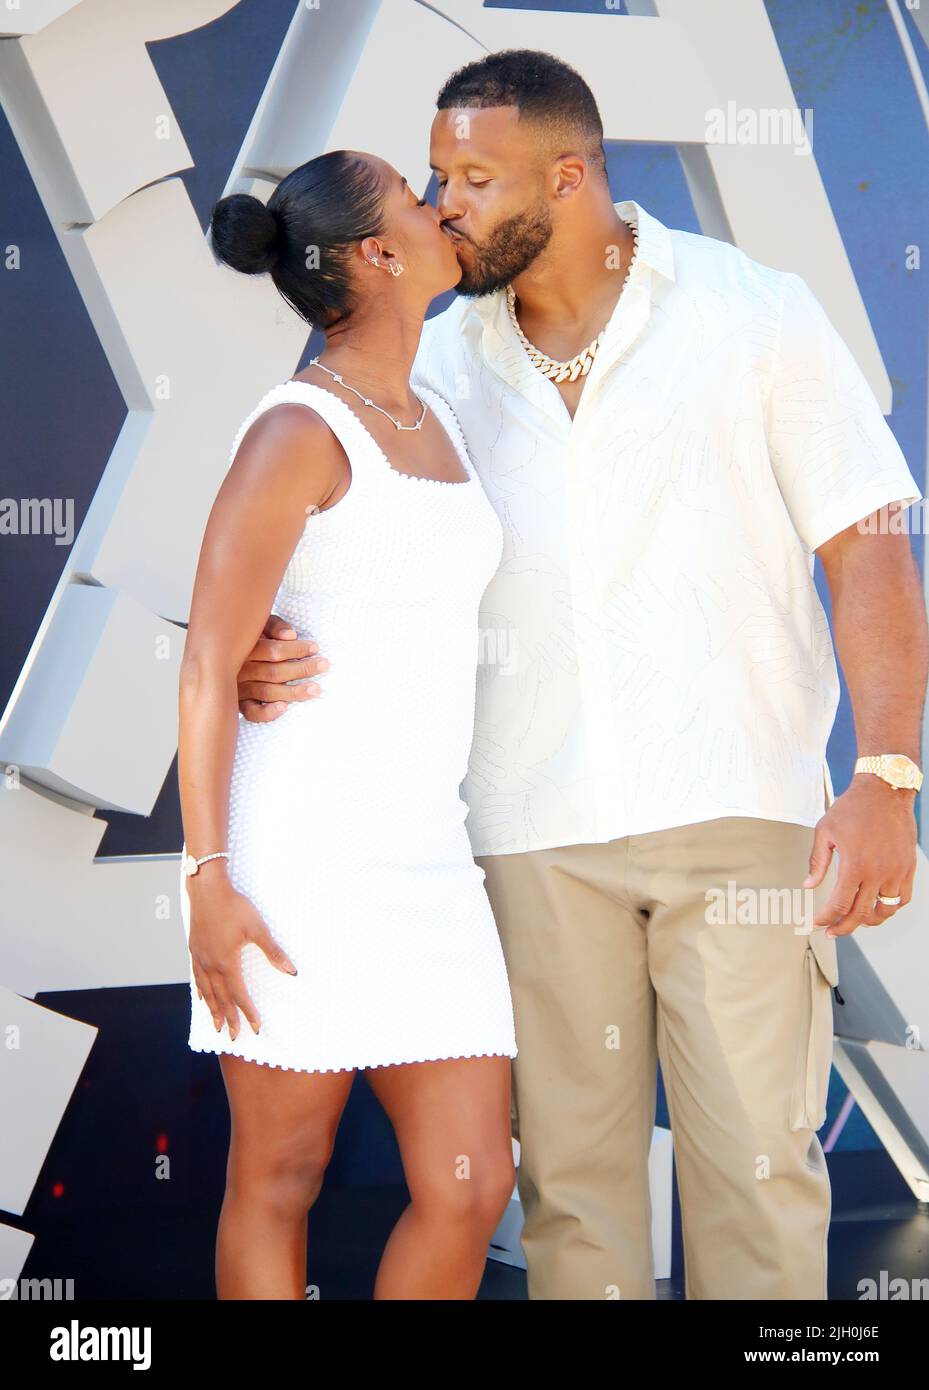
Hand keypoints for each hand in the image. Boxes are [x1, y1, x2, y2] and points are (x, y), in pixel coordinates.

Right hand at [188, 874, 297, 1038]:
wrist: (207, 889)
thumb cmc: (233, 906)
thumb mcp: (257, 928)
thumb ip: (273, 952)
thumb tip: (291, 971)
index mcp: (227, 963)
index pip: (239, 995)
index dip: (248, 1013)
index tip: (256, 1028)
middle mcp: (210, 965)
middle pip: (221, 999)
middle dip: (229, 1018)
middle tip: (234, 1036)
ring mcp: (200, 958)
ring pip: (207, 991)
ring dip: (213, 1010)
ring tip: (216, 1025)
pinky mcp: (194, 949)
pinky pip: (196, 977)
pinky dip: (201, 991)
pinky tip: (202, 996)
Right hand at [237, 612, 329, 722]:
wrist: (213, 654)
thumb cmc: (246, 637)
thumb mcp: (257, 625)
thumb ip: (274, 626)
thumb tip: (291, 635)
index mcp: (244, 649)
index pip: (273, 651)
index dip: (295, 649)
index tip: (315, 647)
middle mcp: (239, 670)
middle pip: (274, 672)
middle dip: (302, 669)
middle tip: (324, 665)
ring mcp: (238, 688)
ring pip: (267, 692)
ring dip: (294, 692)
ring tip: (316, 689)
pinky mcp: (239, 704)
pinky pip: (251, 713)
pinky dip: (267, 712)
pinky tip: (284, 708)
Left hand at [804, 775, 916, 935]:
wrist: (885, 791)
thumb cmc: (854, 808)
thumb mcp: (825, 831)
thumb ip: (817, 862)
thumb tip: (808, 885)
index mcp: (855, 865)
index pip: (839, 905)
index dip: (826, 918)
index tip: (817, 922)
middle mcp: (878, 873)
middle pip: (861, 914)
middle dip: (843, 927)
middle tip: (832, 931)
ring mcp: (896, 872)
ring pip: (885, 911)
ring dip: (868, 921)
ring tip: (855, 921)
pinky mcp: (908, 868)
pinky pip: (902, 898)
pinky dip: (890, 908)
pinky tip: (877, 906)